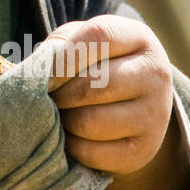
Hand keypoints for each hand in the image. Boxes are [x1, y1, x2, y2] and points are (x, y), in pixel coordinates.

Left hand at [45, 15, 173, 176]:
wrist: (134, 105)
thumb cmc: (97, 64)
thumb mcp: (82, 43)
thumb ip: (59, 46)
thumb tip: (34, 71)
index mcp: (138, 38)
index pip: (99, 37)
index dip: (64, 56)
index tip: (44, 74)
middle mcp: (155, 73)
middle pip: (94, 84)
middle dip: (60, 94)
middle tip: (46, 98)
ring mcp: (154, 113)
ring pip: (91, 121)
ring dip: (64, 121)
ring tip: (58, 115)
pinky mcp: (144, 149)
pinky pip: (94, 153)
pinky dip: (72, 147)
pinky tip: (71, 136)